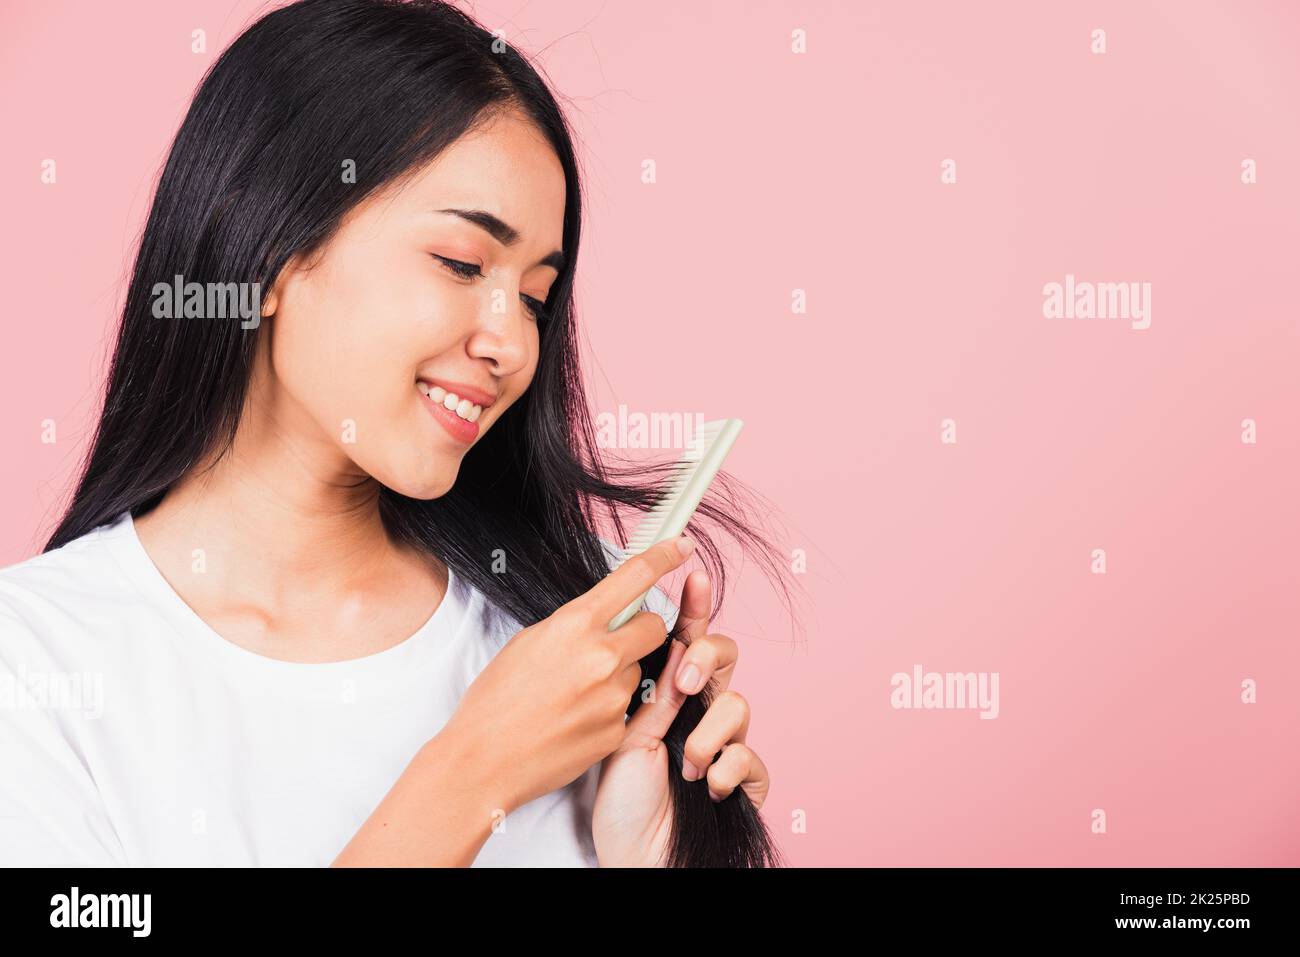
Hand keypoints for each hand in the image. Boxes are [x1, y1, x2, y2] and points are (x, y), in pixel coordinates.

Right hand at [436, 536, 695, 817]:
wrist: (483, 761)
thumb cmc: (496, 700)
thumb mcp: (528, 642)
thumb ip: (573, 625)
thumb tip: (601, 619)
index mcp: (576, 624)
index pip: (634, 577)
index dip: (664, 556)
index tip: (683, 546)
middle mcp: (602, 656)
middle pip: (655, 626)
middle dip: (642, 629)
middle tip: (617, 641)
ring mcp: (613, 696)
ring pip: (638, 670)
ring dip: (619, 675)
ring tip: (576, 694)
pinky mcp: (618, 730)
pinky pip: (628, 707)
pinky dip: (608, 709)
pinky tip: (576, 720)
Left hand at [591, 567, 771, 866]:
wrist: (634, 856)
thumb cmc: (620, 801)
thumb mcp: (623, 733)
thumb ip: (647, 690)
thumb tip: (655, 637)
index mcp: (666, 693)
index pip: (685, 638)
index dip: (694, 605)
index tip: (691, 573)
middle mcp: (698, 710)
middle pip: (724, 655)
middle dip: (707, 659)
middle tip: (684, 682)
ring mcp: (723, 743)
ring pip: (739, 703)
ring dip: (709, 732)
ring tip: (684, 762)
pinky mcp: (742, 779)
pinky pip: (751, 754)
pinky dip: (728, 769)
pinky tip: (707, 785)